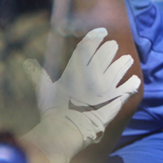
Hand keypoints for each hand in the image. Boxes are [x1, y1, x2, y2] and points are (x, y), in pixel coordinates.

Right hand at [24, 27, 138, 162]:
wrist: (65, 130)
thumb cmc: (52, 112)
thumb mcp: (43, 91)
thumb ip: (38, 74)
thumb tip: (27, 63)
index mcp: (75, 70)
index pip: (86, 47)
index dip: (95, 37)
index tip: (102, 31)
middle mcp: (92, 75)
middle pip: (105, 54)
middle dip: (110, 48)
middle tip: (112, 46)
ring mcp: (105, 87)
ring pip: (119, 68)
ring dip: (123, 62)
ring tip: (126, 60)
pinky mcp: (114, 100)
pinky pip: (128, 89)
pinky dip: (132, 84)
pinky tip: (135, 80)